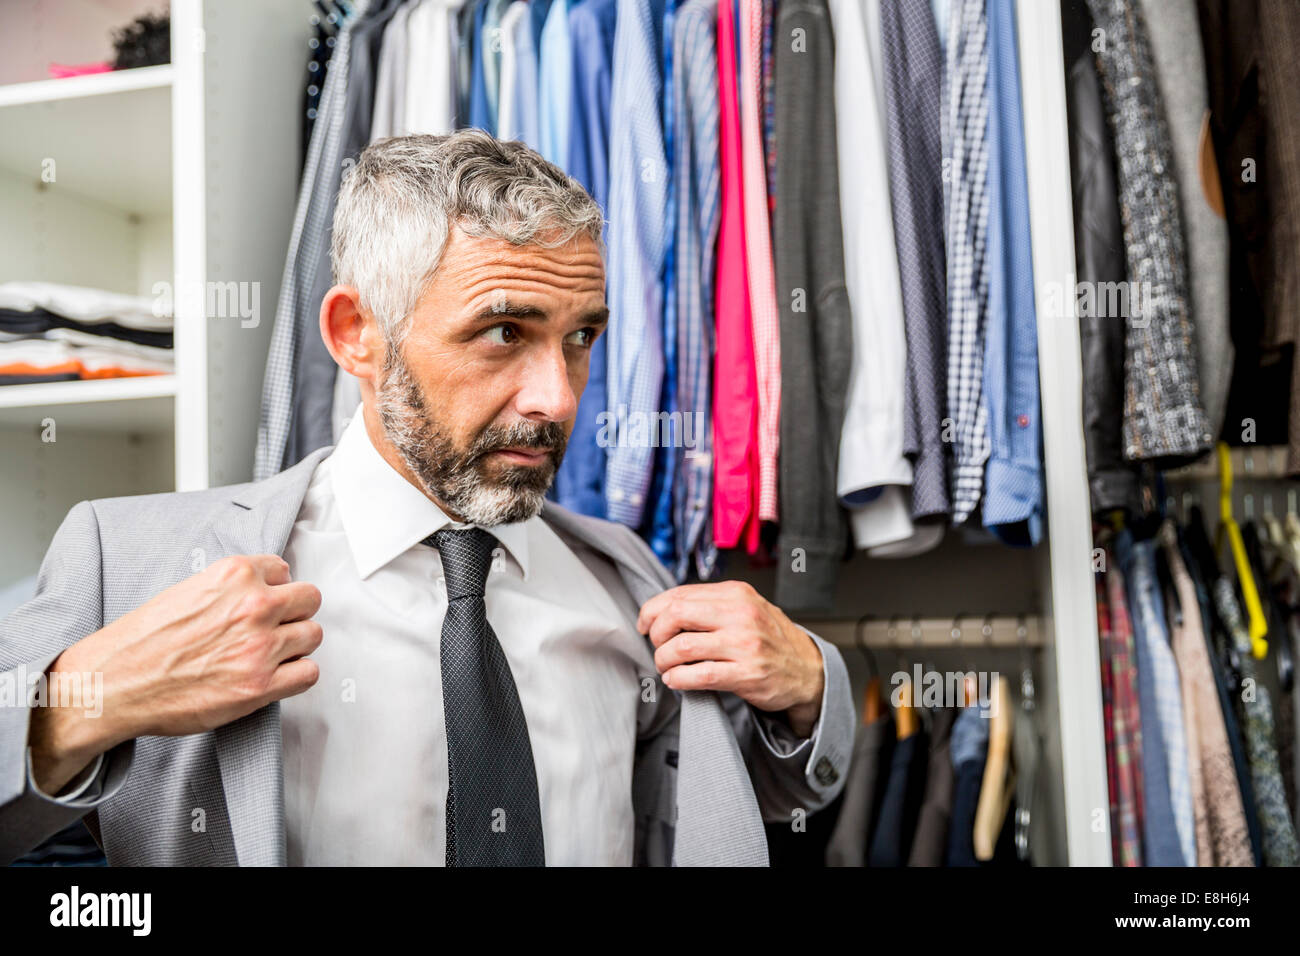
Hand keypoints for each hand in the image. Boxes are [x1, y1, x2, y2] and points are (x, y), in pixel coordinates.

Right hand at [29, 554, 321, 794]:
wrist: (114, 683)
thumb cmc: (142, 641)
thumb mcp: (187, 590)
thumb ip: (229, 588)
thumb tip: (260, 590)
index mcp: (234, 575)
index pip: (285, 571)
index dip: (275, 589)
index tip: (267, 602)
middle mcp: (253, 605)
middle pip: (310, 599)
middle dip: (295, 613)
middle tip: (277, 627)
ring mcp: (260, 646)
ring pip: (312, 635)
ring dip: (295, 646)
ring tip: (270, 655)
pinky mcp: (260, 685)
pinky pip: (308, 673)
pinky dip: (296, 676)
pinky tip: (274, 677)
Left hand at [637, 580, 824, 736]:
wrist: (808, 670)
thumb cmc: (770, 639)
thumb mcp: (745, 608)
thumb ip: (710, 605)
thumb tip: (663, 610)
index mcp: (736, 593)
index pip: (679, 594)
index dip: (652, 610)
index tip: (645, 624)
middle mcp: (741, 614)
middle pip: (676, 615)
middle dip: (656, 634)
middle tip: (657, 646)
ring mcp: (744, 645)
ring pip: (682, 647)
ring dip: (664, 660)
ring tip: (666, 666)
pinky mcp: (746, 674)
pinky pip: (698, 676)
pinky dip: (678, 679)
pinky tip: (676, 680)